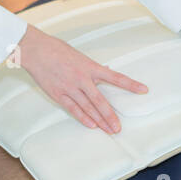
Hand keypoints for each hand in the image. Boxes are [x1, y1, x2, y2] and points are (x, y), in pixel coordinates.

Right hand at [16, 25, 146, 134]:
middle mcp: (82, 78)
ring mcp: (70, 87)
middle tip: (118, 127)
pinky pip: (73, 109)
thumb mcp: (79, 56)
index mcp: (90, 66)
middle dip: (111, 115)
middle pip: (100, 100)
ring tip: (108, 130)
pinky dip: (82, 117)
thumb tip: (104, 72)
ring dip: (99, 120)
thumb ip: (91, 67)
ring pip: (88, 108)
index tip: (143, 90)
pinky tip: (91, 125)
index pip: (115, 77)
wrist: (36, 50)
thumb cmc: (57, 49)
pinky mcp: (58, 94)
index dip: (130, 84)